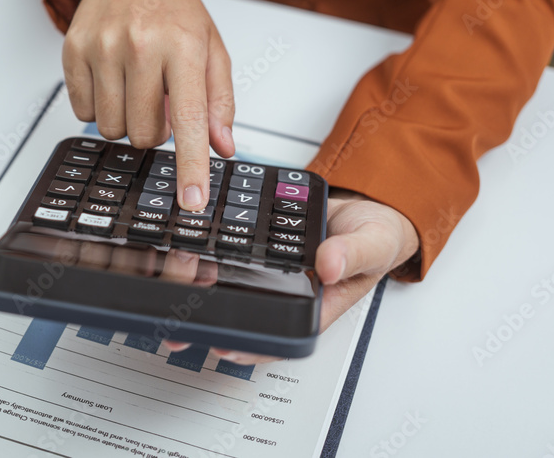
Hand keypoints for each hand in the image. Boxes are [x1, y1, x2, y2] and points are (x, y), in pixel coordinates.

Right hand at [65, 0, 234, 210]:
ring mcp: (102, 48)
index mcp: (183, 46)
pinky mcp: (73, 51)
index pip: (189, 122)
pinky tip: (111, 78)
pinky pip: (82, 112)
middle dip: (154, 131)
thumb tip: (221, 147)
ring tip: (135, 85)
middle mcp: (140, 45)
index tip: (192, 202)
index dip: (190, 168)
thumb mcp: (211, 48)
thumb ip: (219, 100)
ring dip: (126, 119)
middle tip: (160, 100)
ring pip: (111, 129)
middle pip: (144, 135)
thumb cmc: (174, 9)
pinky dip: (98, 106)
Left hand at [165, 190, 419, 365]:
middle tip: (183, 315)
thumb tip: (327, 266)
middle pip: (243, 314)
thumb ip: (353, 254)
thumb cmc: (374, 236)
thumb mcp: (373, 243)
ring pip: (229, 285)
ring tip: (179, 274)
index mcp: (315, 304)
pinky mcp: (258, 245)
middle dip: (210, 317)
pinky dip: (208, 251)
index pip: (278, 335)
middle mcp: (286, 290)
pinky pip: (230, 252)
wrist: (365, 208)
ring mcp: (269, 270)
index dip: (249, 345)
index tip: (222, 346)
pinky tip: (188, 246)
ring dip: (200, 284)